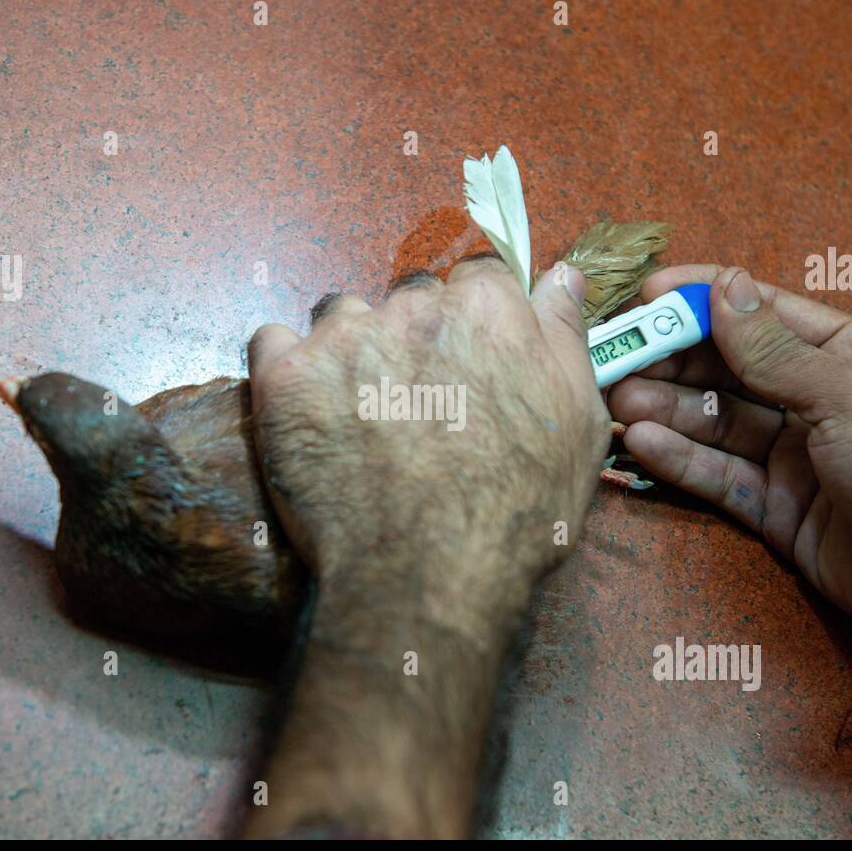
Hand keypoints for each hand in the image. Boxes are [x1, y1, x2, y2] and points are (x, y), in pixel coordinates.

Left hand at [243, 257, 608, 836]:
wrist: (428, 576)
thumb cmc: (516, 512)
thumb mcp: (578, 424)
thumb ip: (564, 336)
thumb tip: (562, 274)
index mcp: (490, 310)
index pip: (479, 278)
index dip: (474, 322)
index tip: (467, 364)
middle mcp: (416, 308)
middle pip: (410, 297)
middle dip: (414, 337)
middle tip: (416, 402)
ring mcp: (345, 338)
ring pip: (341, 315)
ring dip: (349, 349)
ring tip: (356, 414)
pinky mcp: (286, 376)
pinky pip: (273, 342)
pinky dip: (286, 368)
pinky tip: (305, 410)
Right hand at [607, 264, 851, 649]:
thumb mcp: (848, 396)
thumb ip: (777, 351)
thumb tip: (726, 288)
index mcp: (851, 355)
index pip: (766, 313)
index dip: (705, 300)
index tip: (648, 295)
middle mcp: (819, 400)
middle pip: (732, 369)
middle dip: (674, 361)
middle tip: (618, 355)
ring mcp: (795, 456)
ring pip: (718, 423)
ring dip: (667, 410)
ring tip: (619, 399)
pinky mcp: (777, 508)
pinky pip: (721, 475)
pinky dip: (682, 459)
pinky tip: (642, 442)